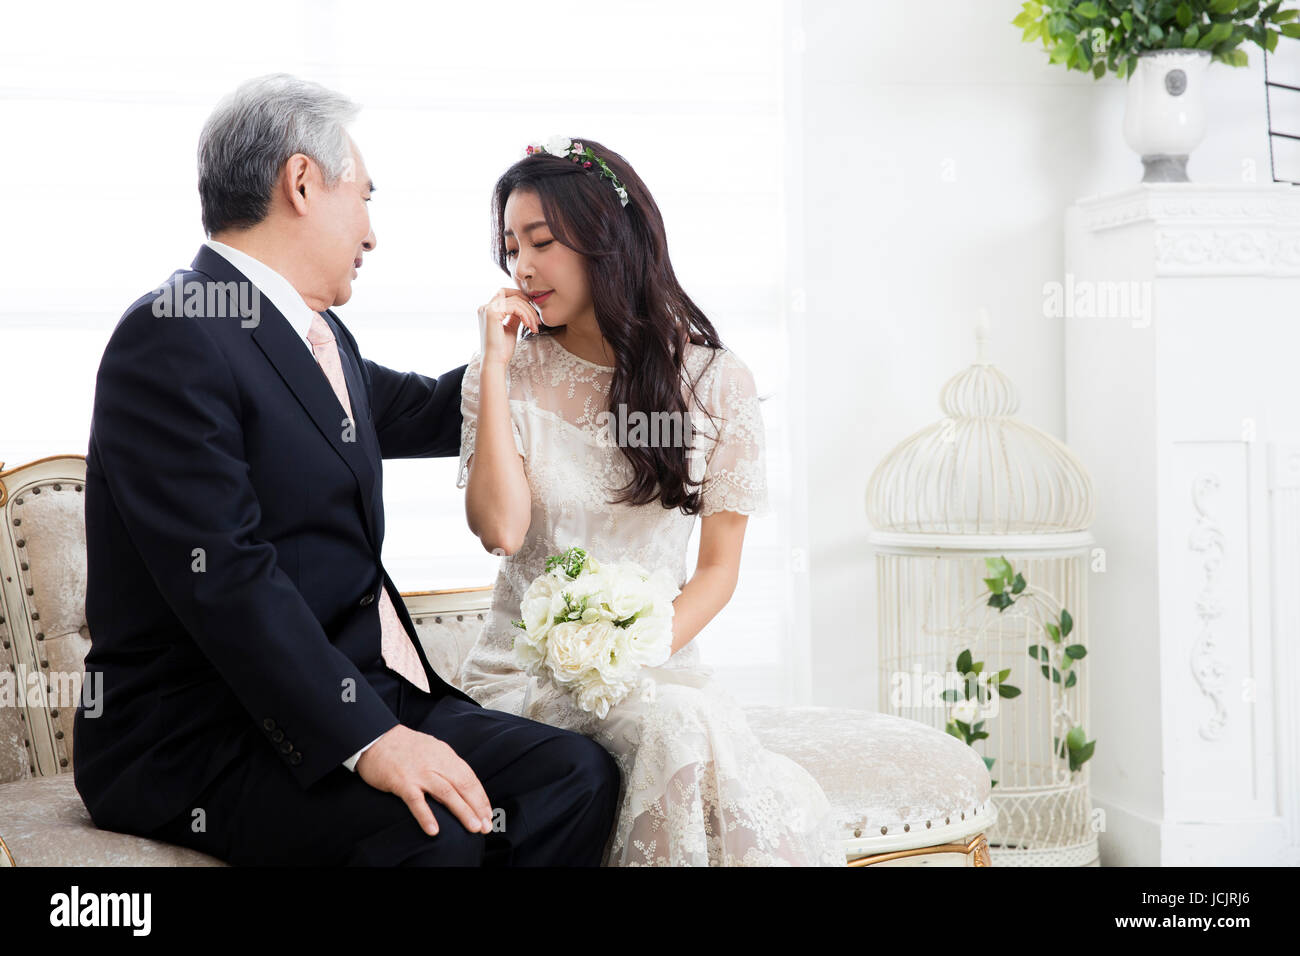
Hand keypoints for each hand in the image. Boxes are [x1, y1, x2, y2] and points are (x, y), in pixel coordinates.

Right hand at [356, 723, 493, 836]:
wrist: (375, 738)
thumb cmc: (404, 747)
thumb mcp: (432, 749)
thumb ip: (446, 765)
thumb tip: (462, 783)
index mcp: (445, 755)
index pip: (469, 777)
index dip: (481, 797)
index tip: (488, 813)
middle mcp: (436, 762)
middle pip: (463, 785)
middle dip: (477, 807)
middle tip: (486, 825)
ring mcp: (419, 772)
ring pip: (446, 792)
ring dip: (462, 811)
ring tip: (473, 827)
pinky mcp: (402, 781)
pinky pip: (416, 801)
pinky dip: (426, 815)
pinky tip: (434, 829)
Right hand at [478, 287, 539, 367]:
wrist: (495, 362)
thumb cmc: (502, 349)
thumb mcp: (511, 328)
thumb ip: (515, 316)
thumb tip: (525, 307)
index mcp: (488, 310)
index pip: (505, 294)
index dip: (520, 298)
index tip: (533, 312)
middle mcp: (485, 307)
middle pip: (510, 294)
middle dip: (527, 303)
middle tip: (537, 318)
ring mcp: (487, 309)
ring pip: (516, 301)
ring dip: (529, 313)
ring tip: (535, 326)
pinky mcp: (492, 313)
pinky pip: (515, 307)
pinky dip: (525, 315)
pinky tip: (529, 325)